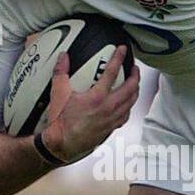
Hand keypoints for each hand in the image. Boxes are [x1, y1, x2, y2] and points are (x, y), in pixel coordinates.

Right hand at [41, 46, 139, 161]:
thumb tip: (64, 57)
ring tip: (134, 83)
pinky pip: (126, 115)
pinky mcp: (111, 129)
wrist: (62, 144)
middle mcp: (109, 108)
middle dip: (135, 75)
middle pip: (130, 88)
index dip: (119, 58)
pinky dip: (129, 106)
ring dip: (135, 90)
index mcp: (98, 97)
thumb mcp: (58, 93)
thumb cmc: (60, 122)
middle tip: (134, 67)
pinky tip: (127, 104)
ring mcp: (112, 120)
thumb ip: (61, 72)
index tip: (122, 50)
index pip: (113, 72)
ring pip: (131, 102)